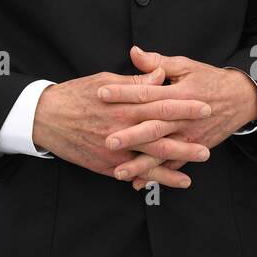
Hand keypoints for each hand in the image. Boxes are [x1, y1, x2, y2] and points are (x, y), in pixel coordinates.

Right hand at [33, 66, 212, 188]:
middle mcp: (122, 128)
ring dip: (179, 160)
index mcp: (124, 104)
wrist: (45, 118)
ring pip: (152, 157)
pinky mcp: (108, 164)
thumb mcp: (106, 79)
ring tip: (201, 159)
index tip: (205, 105)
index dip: (185, 105)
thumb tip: (160, 76)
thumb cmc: (76, 95)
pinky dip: (158, 177)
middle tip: (211, 138)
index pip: (161, 103)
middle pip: (161, 133)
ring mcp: (115, 149)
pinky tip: (177, 180)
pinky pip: (138, 172)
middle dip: (187, 137)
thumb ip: (135, 82)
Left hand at [97, 46, 256, 188]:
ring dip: (141, 164)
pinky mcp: (193, 149)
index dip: (124, 93)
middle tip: (108, 141)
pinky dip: (157, 176)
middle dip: (131, 136)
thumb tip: (134, 53)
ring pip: (162, 152)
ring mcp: (189, 137)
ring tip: (119, 172)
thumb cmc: (210, 80)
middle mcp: (184, 118)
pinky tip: (138, 183)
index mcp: (180, 94)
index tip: (101, 93)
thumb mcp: (186, 66)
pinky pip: (174, 165)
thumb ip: (158, 63)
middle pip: (154, 127)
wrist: (241, 100)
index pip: (147, 93)